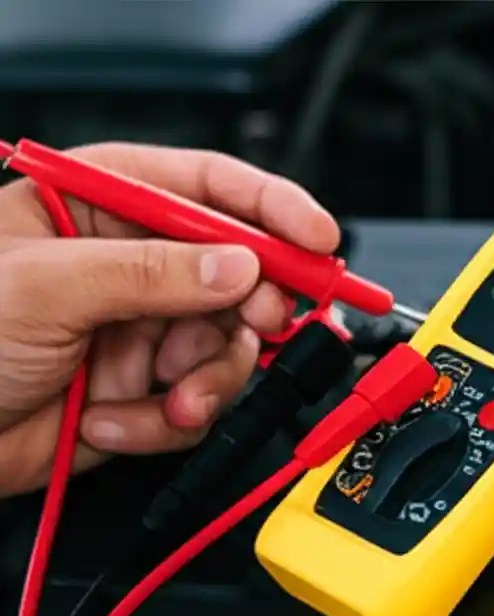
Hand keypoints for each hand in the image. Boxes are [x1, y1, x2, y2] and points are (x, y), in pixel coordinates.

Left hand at [0, 143, 339, 496]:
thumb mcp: (48, 285)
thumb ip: (152, 272)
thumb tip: (238, 266)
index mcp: (101, 207)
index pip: (206, 188)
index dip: (271, 207)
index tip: (317, 238)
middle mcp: (131, 265)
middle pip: (238, 271)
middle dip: (253, 307)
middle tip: (262, 324)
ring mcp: (140, 330)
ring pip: (228, 346)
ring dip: (207, 380)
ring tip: (170, 399)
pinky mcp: (142, 391)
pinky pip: (196, 403)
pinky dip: (162, 421)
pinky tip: (109, 421)